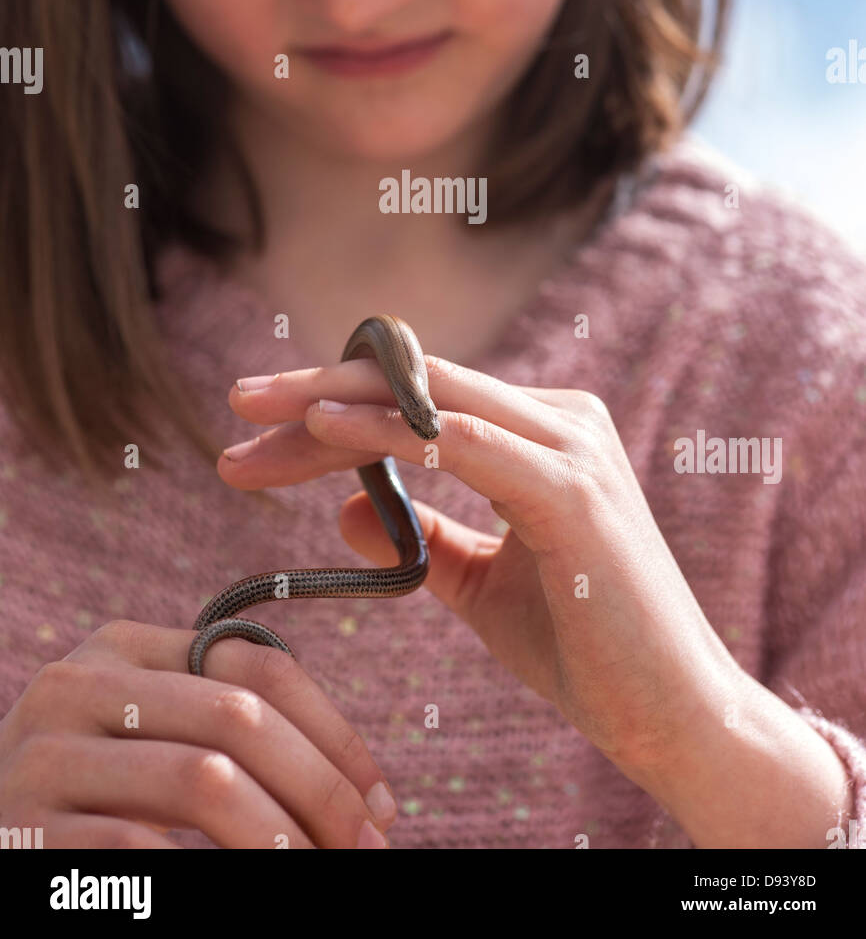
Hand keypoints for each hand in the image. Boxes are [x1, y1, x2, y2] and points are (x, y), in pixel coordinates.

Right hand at [0, 620, 396, 847]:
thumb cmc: (93, 805)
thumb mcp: (153, 743)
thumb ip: (227, 730)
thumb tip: (365, 798)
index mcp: (123, 648)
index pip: (259, 665)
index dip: (337, 736)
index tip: (383, 805)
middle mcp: (78, 684)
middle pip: (238, 717)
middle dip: (320, 790)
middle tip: (367, 852)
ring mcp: (43, 756)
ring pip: (202, 779)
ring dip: (279, 840)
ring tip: (316, 877)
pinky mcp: (24, 832)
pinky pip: (142, 850)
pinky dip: (210, 875)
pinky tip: (245, 893)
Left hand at [222, 356, 740, 777]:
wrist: (672, 718)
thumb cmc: (586, 648)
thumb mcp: (482, 587)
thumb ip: (424, 537)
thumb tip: (346, 504)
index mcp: (544, 433)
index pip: (420, 399)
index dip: (335, 408)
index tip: (258, 430)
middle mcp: (562, 421)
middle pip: (416, 382)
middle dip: (320, 390)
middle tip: (238, 401)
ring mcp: (571, 447)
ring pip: (428, 398)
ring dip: (335, 402)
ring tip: (257, 413)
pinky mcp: (571, 490)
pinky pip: (460, 442)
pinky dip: (388, 429)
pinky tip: (323, 429)